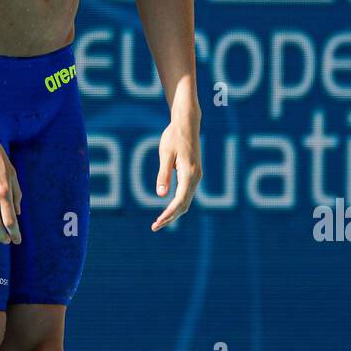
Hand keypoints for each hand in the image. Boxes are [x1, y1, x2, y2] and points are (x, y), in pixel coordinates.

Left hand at [152, 110, 200, 230]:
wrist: (187, 124)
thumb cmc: (174, 136)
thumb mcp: (165, 154)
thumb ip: (163, 175)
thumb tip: (161, 195)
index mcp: (189, 174)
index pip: (179, 201)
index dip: (168, 214)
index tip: (157, 223)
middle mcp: (196, 177)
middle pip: (184, 205)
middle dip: (170, 217)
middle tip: (154, 227)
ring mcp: (196, 176)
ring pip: (186, 201)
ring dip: (174, 213)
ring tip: (159, 222)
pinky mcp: (193, 174)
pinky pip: (187, 194)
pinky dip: (178, 204)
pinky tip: (168, 210)